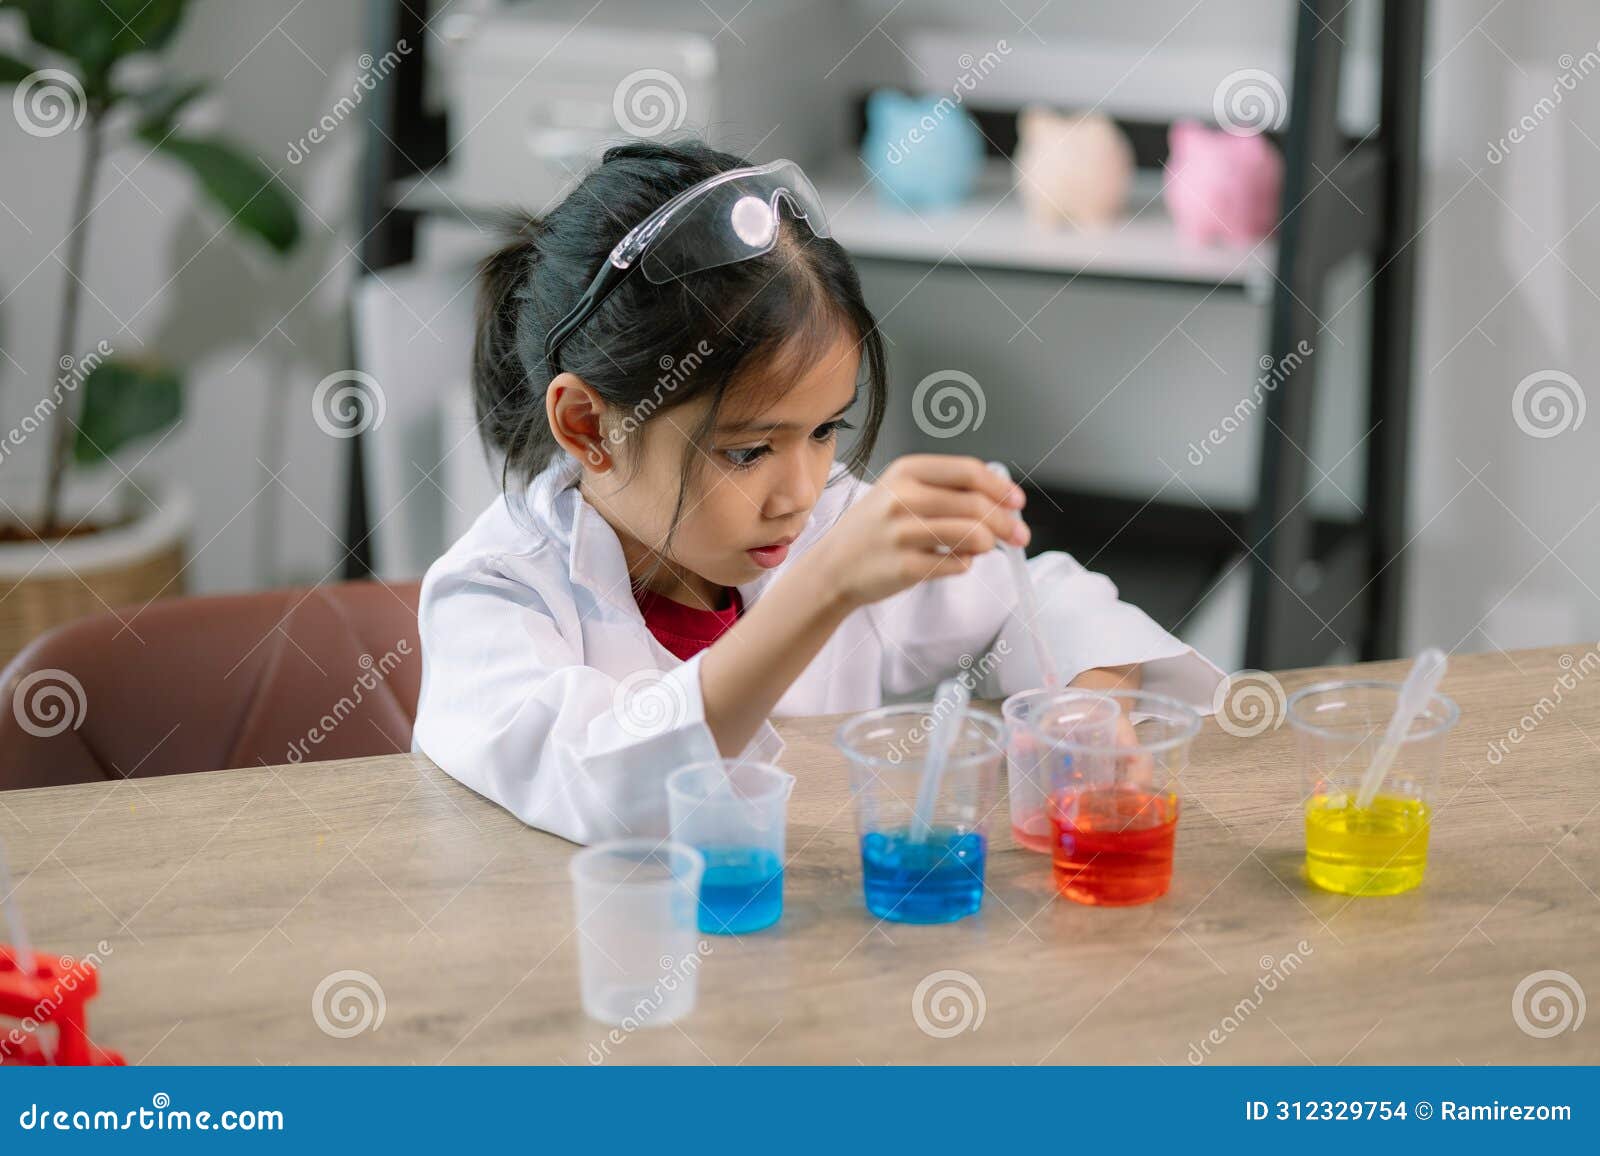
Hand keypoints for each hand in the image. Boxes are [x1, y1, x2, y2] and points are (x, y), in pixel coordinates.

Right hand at [805, 454, 1028, 609]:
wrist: (833, 566)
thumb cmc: (874, 528)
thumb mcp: (900, 491)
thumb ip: (945, 488)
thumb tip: (1002, 496)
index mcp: (906, 472)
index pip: (969, 471)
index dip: (1001, 487)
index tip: (1017, 502)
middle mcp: (902, 498)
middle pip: (976, 505)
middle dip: (1007, 523)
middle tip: (1019, 535)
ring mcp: (902, 534)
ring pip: (974, 535)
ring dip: (989, 544)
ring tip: (984, 547)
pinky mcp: (905, 567)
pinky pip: (958, 564)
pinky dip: (966, 563)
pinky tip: (954, 560)